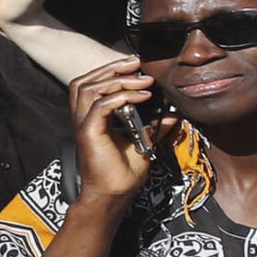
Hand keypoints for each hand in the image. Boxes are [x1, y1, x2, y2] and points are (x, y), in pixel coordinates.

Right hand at [64, 59, 159, 204]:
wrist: (115, 192)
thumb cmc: (123, 171)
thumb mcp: (143, 142)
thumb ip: (155, 127)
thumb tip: (173, 115)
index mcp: (92, 117)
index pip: (92, 84)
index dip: (110, 70)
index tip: (136, 65)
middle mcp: (83, 118)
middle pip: (86, 81)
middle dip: (112, 68)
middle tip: (136, 64)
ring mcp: (84, 125)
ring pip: (90, 89)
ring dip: (119, 81)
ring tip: (144, 82)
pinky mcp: (88, 133)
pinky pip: (99, 106)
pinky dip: (120, 97)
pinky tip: (140, 97)